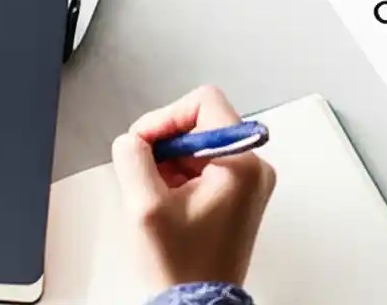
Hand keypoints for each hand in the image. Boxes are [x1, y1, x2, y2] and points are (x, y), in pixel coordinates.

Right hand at [111, 86, 275, 290]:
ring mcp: (248, 181)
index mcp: (243, 164)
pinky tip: (168, 202)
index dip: (166, 116)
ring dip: (170, 162)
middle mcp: (254, 167)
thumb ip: (133, 159)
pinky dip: (180, 176)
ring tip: (158, 196)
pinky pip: (203, 165)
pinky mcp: (238, 194)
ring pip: (198, 143)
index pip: (204, 101)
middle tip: (147, 173)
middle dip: (166, 144)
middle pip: (201, 121)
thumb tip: (132, 139)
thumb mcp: (145, 207)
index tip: (146, 142)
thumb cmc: (183, 266)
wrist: (198, 303)